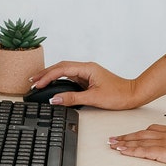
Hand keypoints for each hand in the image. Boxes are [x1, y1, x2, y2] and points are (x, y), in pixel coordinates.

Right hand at [29, 61, 143, 109]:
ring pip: (64, 71)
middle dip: (45, 73)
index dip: (47, 76)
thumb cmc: (118, 94)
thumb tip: (55, 98)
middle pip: (60, 67)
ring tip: (38, 82)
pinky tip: (53, 84)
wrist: (132, 94)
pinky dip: (59, 80)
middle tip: (32, 81)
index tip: (37, 84)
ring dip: (51, 76)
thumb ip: (72, 98)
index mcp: (87, 68)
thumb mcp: (93, 98)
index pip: (62, 69)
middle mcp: (86, 68)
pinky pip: (70, 77)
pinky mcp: (88, 79)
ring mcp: (87, 73)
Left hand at [109, 125, 165, 165]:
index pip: (150, 130)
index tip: (123, 137)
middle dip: (126, 137)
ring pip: (142, 141)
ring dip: (126, 144)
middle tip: (112, 140)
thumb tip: (156, 154)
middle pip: (143, 133)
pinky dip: (133, 151)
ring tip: (114, 146)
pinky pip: (146, 151)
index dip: (135, 134)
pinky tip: (124, 152)